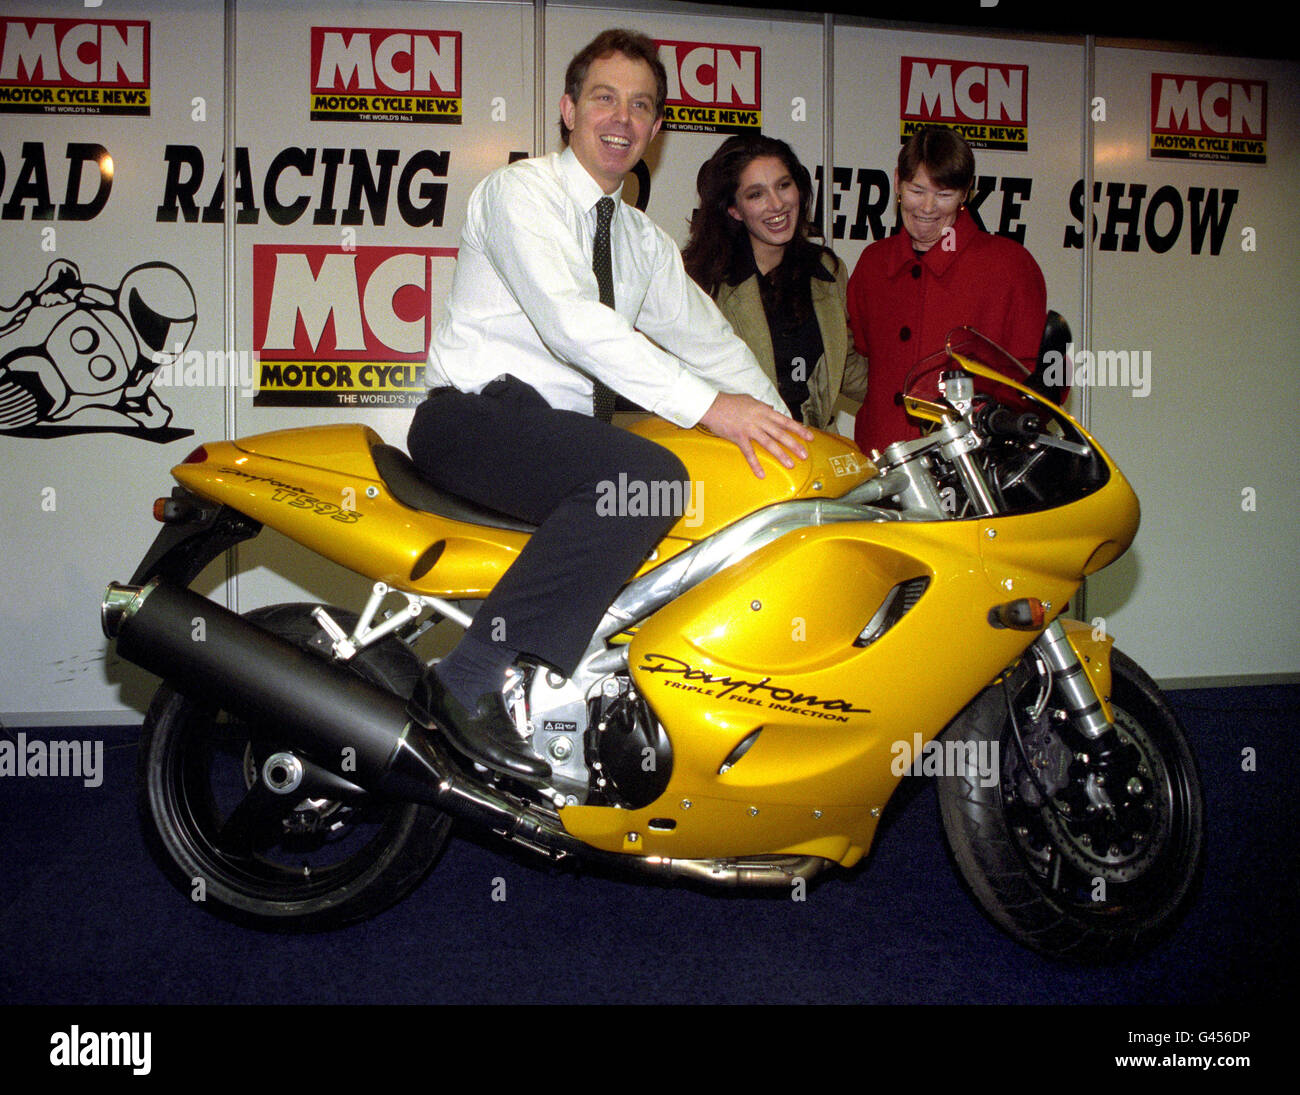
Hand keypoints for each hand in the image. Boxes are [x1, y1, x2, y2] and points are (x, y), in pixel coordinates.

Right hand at [697, 392, 812, 477]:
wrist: (712, 405)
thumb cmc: (729, 402)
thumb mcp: (749, 400)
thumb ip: (762, 406)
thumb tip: (772, 409)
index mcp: (763, 411)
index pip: (785, 421)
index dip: (799, 429)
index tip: (809, 437)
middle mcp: (759, 420)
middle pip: (780, 434)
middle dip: (794, 445)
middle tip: (804, 455)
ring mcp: (750, 429)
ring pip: (769, 443)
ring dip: (781, 455)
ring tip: (790, 464)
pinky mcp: (739, 437)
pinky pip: (749, 453)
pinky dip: (755, 464)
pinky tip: (761, 474)